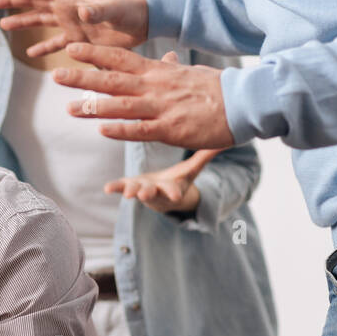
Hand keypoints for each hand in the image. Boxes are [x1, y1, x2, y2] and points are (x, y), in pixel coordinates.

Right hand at [0, 0, 148, 57]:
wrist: (144, 22)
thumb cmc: (129, 9)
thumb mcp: (112, 8)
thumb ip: (97, 9)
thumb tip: (81, 12)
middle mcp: (67, 7)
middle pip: (34, 0)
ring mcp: (72, 23)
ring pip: (41, 20)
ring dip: (23, 21)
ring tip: (3, 24)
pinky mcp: (80, 39)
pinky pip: (56, 43)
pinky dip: (44, 48)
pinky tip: (30, 54)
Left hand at [55, 47, 235, 148]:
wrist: (246, 102)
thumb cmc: (217, 89)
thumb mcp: (189, 72)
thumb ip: (171, 68)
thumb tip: (165, 58)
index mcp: (157, 71)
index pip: (119, 58)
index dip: (93, 53)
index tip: (71, 47)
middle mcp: (154, 86)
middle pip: (112, 80)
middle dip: (82, 78)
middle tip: (56, 75)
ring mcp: (161, 107)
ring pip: (120, 105)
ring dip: (93, 107)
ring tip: (69, 108)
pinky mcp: (171, 128)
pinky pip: (141, 129)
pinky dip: (121, 130)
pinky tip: (102, 130)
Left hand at [104, 148, 222, 213]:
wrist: (163, 196)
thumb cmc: (179, 180)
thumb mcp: (192, 170)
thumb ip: (205, 156)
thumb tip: (229, 140)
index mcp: (172, 188)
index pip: (174, 190)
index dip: (174, 193)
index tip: (175, 196)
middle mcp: (156, 191)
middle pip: (153, 193)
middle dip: (149, 194)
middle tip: (145, 194)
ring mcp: (142, 190)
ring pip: (136, 191)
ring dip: (131, 191)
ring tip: (126, 193)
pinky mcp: (129, 186)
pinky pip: (121, 187)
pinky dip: (115, 188)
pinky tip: (107, 187)